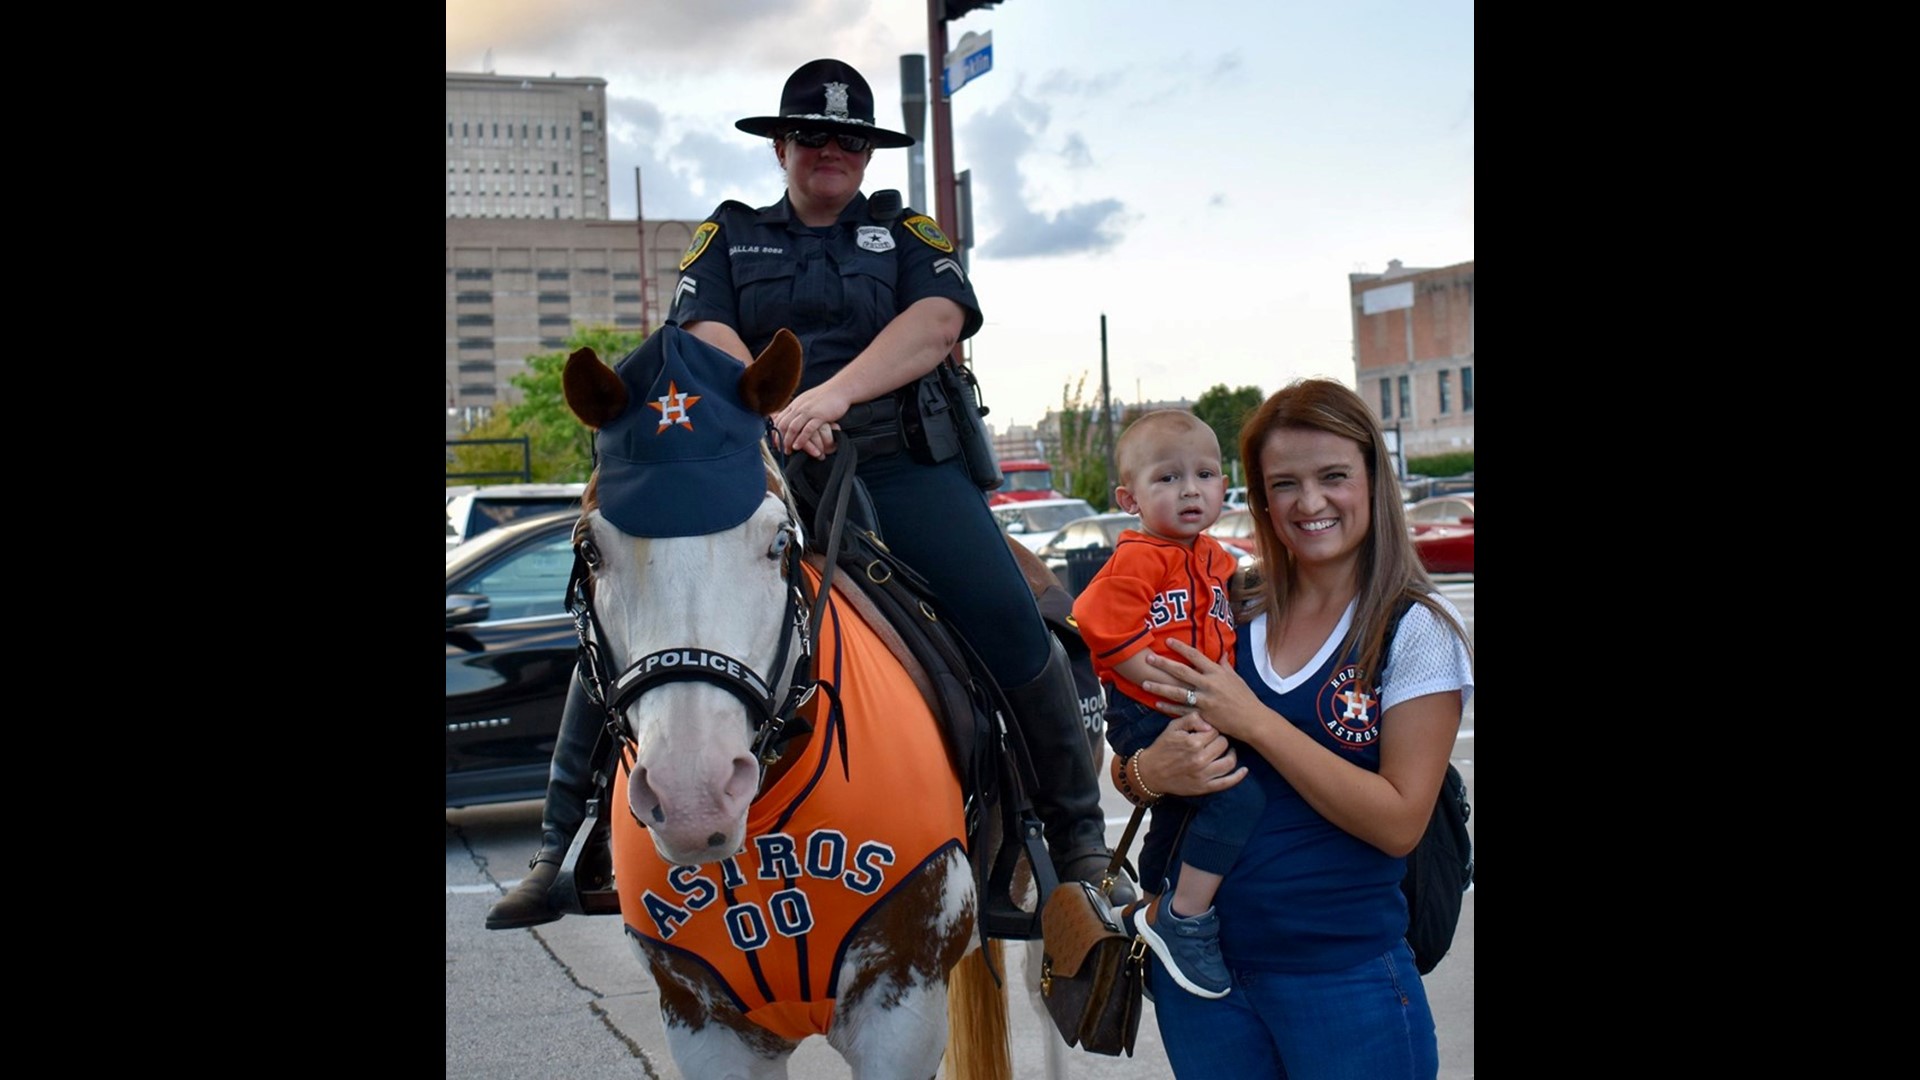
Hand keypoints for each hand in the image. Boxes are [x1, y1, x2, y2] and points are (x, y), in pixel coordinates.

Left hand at [773, 386, 851, 459]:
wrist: (840, 389)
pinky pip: (807, 429)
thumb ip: (798, 409)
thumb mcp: (807, 401)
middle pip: (783, 424)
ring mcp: (809, 411)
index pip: (779, 419)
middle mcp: (799, 407)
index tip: (774, 442)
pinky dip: (801, 439)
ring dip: (788, 441)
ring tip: (788, 450)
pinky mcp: (819, 416)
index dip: (774, 432)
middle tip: (779, 449)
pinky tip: (798, 446)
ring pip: (793, 427)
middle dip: (779, 439)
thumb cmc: (825, 396)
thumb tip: (791, 418)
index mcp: (795, 404)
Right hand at [1135, 711, 1245, 797]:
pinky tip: (1244, 770)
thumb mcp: (1172, 727)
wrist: (1150, 772)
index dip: (1213, 729)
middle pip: (1224, 744)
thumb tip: (1209, 723)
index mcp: (1192, 742)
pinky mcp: (1204, 787)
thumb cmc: (1162, 748)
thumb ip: (1191, 719)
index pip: (1215, 731)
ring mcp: (1203, 774)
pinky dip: (1238, 776)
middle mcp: (1200, 759)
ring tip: (1228, 751)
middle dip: (1221, 740)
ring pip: (1229, 762)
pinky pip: (1227, 782)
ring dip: (1232, 755)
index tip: (1208, 731)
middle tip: (1215, 740)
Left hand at [1138, 638, 1260, 742]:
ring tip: (1144, 683)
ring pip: (1177, 692)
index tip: (1168, 641)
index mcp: (1217, 673)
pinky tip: (1156, 704)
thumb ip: (1225, 666)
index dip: (1181, 648)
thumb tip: (1221, 653)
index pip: (1196, 656)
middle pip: (1182, 672)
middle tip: (1148, 658)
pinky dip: (1168, 708)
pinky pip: (1181, 711)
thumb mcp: (1236, 678)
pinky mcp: (1202, 715)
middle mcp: (1209, 685)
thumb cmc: (1245, 698)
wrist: (1252, 720)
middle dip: (1163, 664)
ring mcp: (1204, 701)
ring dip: (1159, 687)